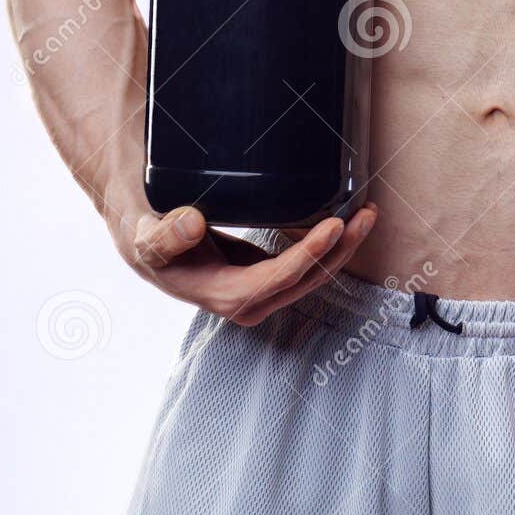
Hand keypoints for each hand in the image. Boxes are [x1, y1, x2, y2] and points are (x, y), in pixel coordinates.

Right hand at [112, 193, 378, 327]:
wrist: (150, 249)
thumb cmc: (149, 241)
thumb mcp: (147, 239)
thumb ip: (165, 235)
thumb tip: (191, 223)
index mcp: (224, 295)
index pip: (278, 278)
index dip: (309, 254)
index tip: (334, 225)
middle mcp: (249, 302)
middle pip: (307, 279)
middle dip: (340, 249)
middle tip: (366, 213)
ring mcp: (262, 293)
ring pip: (314, 275)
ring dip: (343, 247)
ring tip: (367, 213)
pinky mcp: (269, 278)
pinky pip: (308, 266)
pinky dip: (330, 245)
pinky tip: (347, 221)